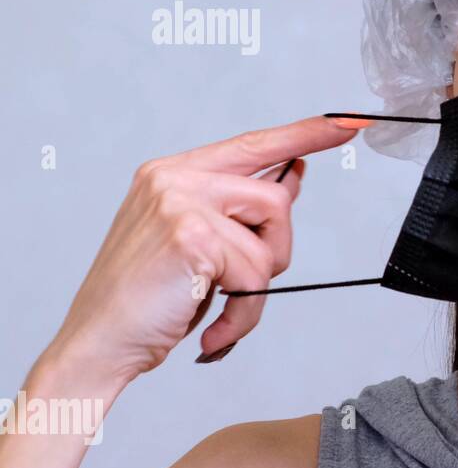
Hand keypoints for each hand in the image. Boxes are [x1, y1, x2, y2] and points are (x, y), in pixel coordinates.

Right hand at [47, 116, 365, 386]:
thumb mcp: (199, 245)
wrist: (97, 343)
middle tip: (240, 282)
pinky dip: (244, 313)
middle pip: (275, 197)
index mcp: (173, 174)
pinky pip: (254, 275)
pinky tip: (215, 330)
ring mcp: (180, 202)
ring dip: (257, 285)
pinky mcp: (191, 235)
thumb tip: (292, 178)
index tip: (348, 123)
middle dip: (275, 248)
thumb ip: (240, 211)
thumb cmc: (146, 300)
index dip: (307, 135)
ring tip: (222, 305)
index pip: (254, 144)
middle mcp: (174, 178)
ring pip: (269, 238)